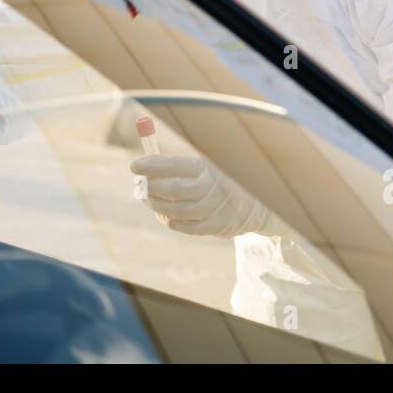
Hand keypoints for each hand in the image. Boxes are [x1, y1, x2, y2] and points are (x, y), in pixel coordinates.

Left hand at [129, 155, 271, 237]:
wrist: (258, 203)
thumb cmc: (220, 181)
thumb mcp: (205, 167)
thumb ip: (178, 168)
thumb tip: (145, 168)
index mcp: (208, 167)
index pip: (175, 165)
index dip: (153, 166)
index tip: (134, 166)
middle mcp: (213, 188)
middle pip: (174, 190)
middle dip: (151, 188)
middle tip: (139, 186)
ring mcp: (215, 209)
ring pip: (177, 211)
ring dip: (158, 206)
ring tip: (149, 200)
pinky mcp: (217, 226)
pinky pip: (187, 227)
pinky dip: (172, 221)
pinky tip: (165, 215)